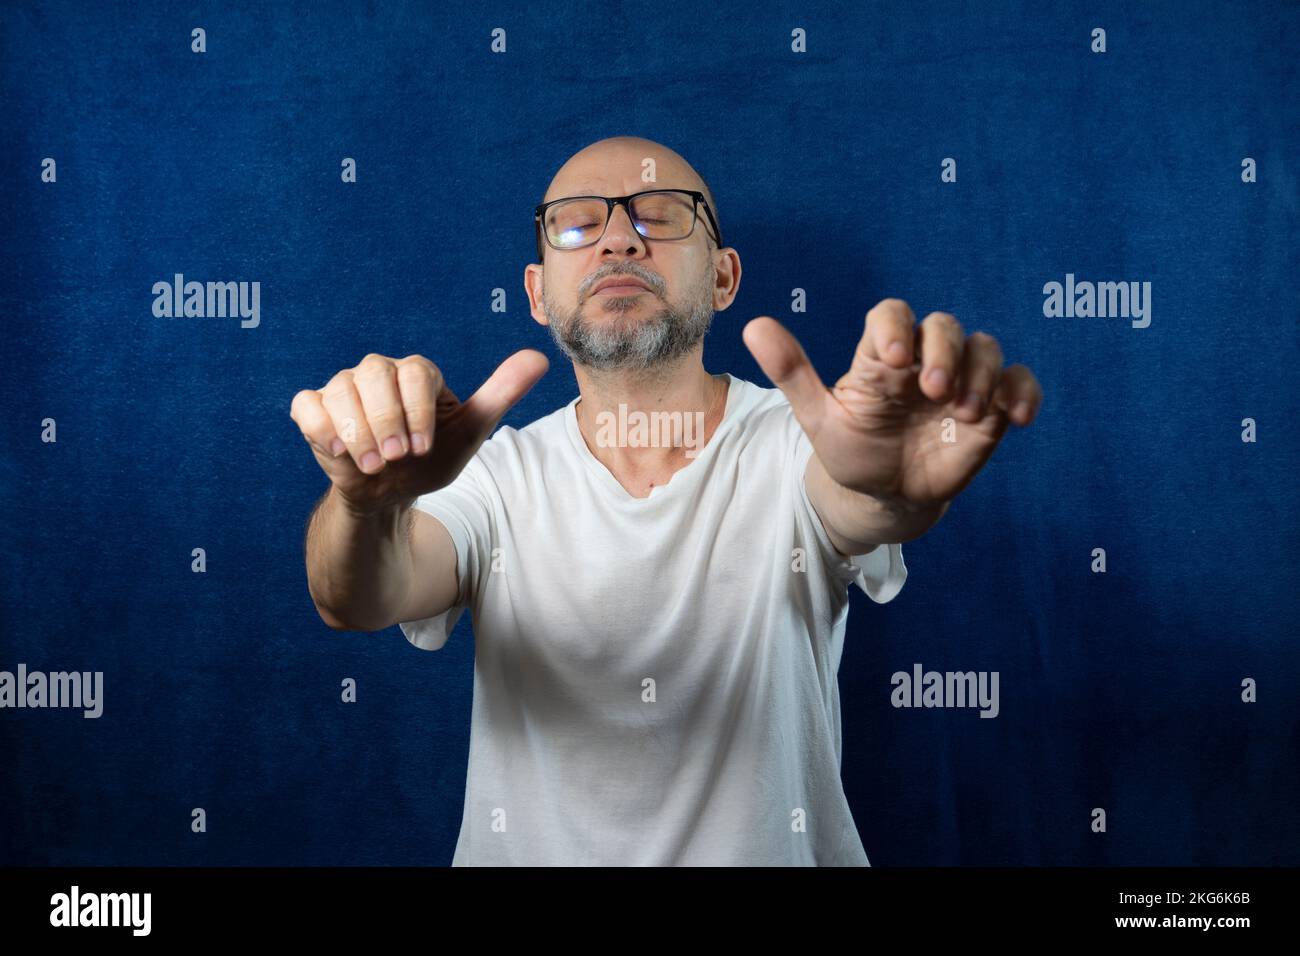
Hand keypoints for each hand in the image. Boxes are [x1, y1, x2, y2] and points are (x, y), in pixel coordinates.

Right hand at [290, 350, 548, 515]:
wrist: (390, 492)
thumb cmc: (431, 459)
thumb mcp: (470, 432)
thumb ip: (501, 394)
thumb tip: (539, 357)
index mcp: (416, 373)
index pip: (414, 373)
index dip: (416, 413)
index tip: (422, 448)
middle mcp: (378, 372)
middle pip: (374, 376)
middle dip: (385, 422)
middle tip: (396, 459)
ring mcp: (343, 388)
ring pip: (340, 390)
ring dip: (356, 432)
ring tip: (372, 465)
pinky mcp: (315, 409)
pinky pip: (307, 405)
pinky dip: (320, 427)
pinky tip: (337, 452)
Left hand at [742, 299, 1041, 505]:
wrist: (883, 496)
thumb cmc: (851, 450)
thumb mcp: (818, 417)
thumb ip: (792, 372)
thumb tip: (752, 325)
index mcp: (881, 356)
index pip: (892, 316)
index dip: (897, 327)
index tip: (895, 358)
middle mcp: (923, 360)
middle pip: (943, 327)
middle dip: (943, 351)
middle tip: (932, 390)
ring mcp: (961, 382)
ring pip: (984, 348)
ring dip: (981, 374)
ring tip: (964, 412)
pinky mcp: (991, 408)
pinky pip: (1018, 383)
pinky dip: (1024, 392)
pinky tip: (1018, 417)